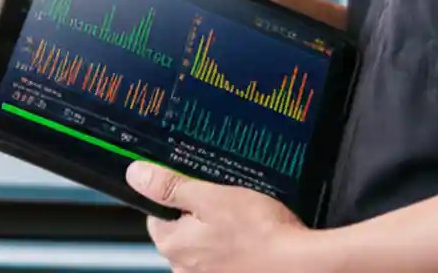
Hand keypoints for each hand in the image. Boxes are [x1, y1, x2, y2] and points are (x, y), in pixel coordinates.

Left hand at [126, 161, 320, 272]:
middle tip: (227, 205)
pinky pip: (222, 262)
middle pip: (181, 233)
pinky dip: (233, 252)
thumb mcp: (212, 197)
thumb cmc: (261, 232)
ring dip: (218, 236)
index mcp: (172, 245)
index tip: (198, 190)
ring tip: (244, 224)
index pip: (157, 215)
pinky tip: (250, 242)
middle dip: (200, 218)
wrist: (302, 264)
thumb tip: (135, 174)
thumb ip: (171, 187)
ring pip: (204, 248)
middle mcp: (183, 270)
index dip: (178, 197)